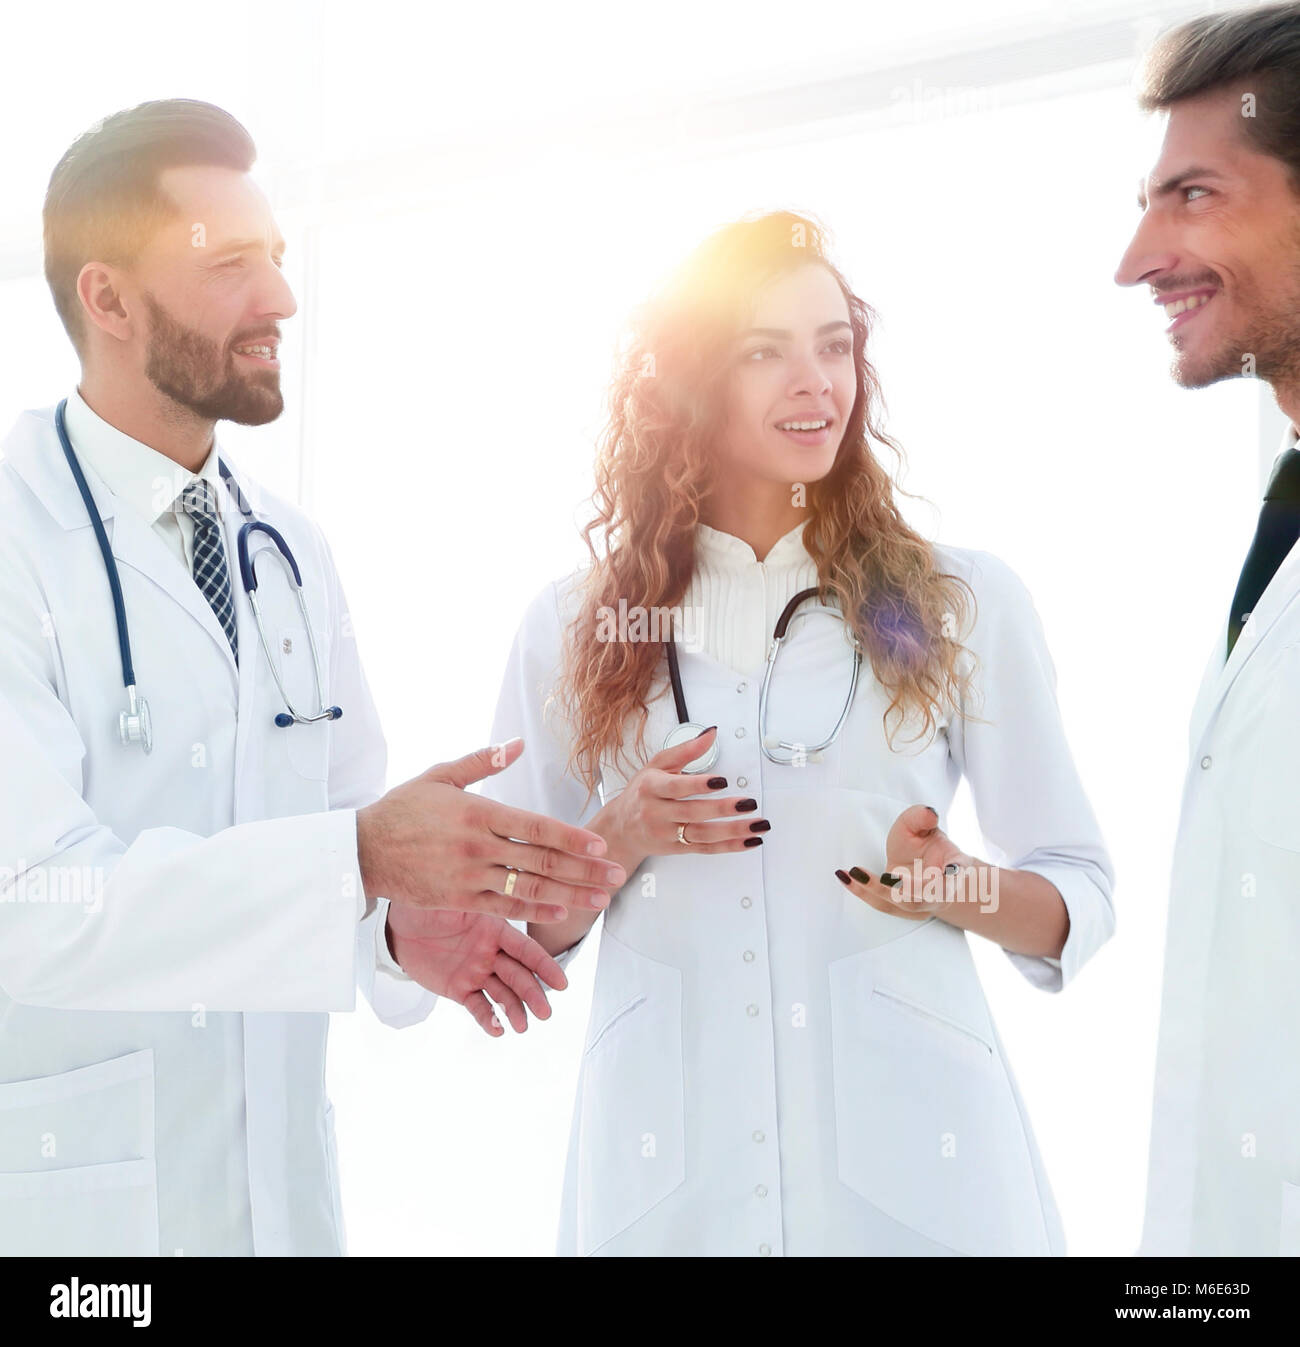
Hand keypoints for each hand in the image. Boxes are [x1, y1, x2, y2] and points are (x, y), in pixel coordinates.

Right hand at [356, 737, 625, 921]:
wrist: (362, 850)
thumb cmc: (403, 808)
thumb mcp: (440, 775)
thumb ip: (483, 761)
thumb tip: (518, 742)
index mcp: (478, 812)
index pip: (536, 827)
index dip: (572, 838)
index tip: (600, 846)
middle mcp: (477, 846)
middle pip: (541, 860)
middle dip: (585, 870)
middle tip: (616, 875)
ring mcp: (468, 876)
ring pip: (528, 888)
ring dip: (570, 894)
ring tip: (601, 899)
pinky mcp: (459, 899)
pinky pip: (503, 908)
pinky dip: (535, 911)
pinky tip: (562, 911)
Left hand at [386, 903, 566, 1035]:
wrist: (399, 924)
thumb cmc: (429, 902)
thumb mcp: (456, 898)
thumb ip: (482, 900)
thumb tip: (508, 883)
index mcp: (495, 929)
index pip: (526, 949)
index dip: (544, 965)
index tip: (561, 982)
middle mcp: (491, 953)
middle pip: (519, 976)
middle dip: (534, 994)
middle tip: (545, 1013)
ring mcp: (477, 972)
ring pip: (502, 994)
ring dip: (515, 1011)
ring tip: (522, 1027)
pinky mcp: (460, 988)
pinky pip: (477, 1006)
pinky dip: (488, 1019)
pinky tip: (497, 1030)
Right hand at [596, 726, 771, 873]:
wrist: (622, 828)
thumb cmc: (642, 793)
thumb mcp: (657, 765)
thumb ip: (685, 750)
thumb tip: (710, 734)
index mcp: (651, 788)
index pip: (675, 787)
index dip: (698, 785)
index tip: (721, 781)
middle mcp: (656, 813)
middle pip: (692, 813)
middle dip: (723, 809)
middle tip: (748, 803)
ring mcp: (667, 834)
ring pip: (702, 835)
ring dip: (733, 831)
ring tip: (757, 824)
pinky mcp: (677, 849)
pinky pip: (706, 849)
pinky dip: (730, 847)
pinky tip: (749, 841)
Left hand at [836, 804, 977, 919]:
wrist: (926, 865)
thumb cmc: (925, 843)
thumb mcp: (922, 824)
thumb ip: (922, 817)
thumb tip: (929, 813)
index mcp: (954, 866)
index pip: (955, 873)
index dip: (952, 873)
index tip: (947, 869)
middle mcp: (942, 891)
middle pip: (925, 896)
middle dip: (903, 888)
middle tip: (884, 876)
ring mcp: (924, 904)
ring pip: (903, 904)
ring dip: (876, 890)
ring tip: (853, 873)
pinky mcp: (904, 910)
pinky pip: (883, 905)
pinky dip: (863, 892)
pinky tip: (844, 877)